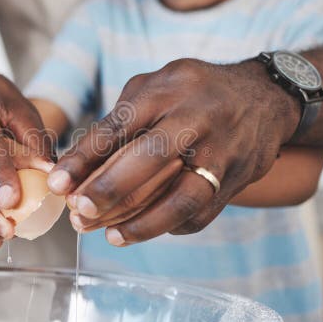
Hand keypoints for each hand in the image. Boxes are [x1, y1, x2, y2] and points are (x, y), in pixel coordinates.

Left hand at [47, 58, 299, 244]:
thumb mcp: (157, 84)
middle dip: (109, 191)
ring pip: (181, 197)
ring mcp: (221, 152)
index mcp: (168, 90)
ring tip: (109, 236)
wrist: (265, 97)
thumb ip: (121, 117)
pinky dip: (169, 226)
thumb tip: (79, 162)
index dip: (83, 158)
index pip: (118, 126)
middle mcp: (196, 118)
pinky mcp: (237, 179)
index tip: (57, 184)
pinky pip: (201, 213)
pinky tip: (142, 230)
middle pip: (149, 159)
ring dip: (142, 223)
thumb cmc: (194, 92)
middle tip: (79, 214)